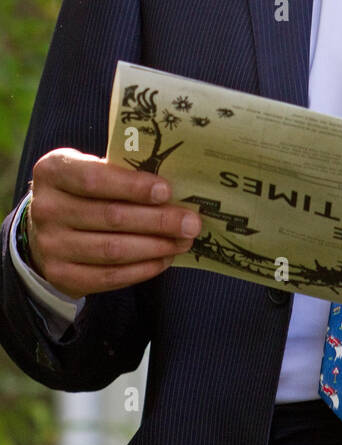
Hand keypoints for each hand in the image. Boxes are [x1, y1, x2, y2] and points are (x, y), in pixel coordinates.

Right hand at [25, 148, 200, 297]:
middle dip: (158, 220)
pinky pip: (108, 276)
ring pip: (112, 250)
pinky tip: (164, 259)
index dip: (132, 186)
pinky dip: (141, 269)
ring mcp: (50, 245)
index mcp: (53, 172)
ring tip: (184, 241)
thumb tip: (174, 188)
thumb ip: (122, 171)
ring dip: (155, 246)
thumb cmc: (83, 190)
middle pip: (110, 216)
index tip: (167, 191)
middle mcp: (46, 208)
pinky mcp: (60, 275)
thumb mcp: (91, 168)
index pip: (94, 179)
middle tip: (191, 222)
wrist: (47, 227)